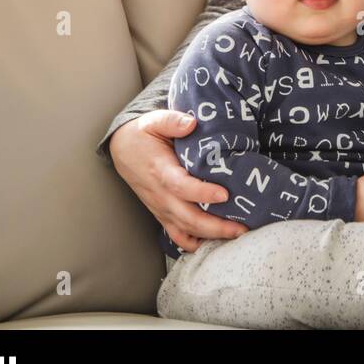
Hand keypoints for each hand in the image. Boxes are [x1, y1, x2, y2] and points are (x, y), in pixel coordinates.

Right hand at [109, 110, 248, 252]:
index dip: (202, 192)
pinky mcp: (162, 213)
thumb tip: (191, 123)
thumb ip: (172, 121)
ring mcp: (161, 207)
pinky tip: (213, 243)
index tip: (225, 194)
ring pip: (185, 229)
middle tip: (241, 227)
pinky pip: (176, 234)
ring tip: (236, 234)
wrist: (122, 148)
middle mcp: (160, 194)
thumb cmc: (143, 134)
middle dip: (215, 226)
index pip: (181, 186)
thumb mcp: (154, 121)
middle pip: (187, 217)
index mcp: (160, 170)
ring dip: (210, 235)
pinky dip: (193, 243)